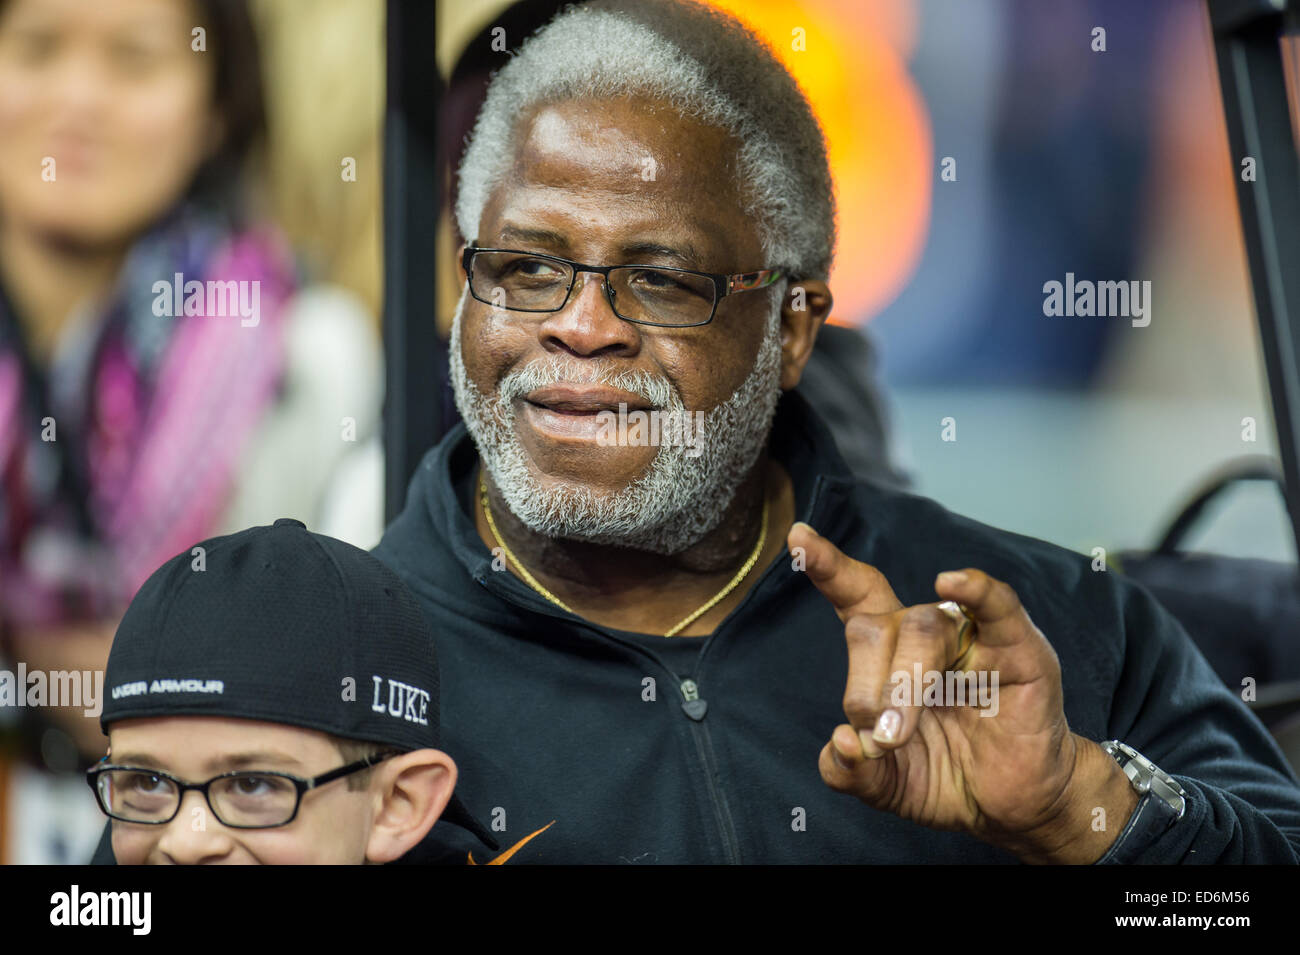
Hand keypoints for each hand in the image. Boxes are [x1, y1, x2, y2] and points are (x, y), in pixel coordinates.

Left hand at [787, 522, 1137, 862]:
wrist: (1013, 805)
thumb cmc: (947, 775)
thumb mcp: (885, 784)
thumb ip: (850, 770)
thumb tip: (841, 744)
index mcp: (888, 652)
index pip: (855, 595)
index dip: (828, 566)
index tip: (798, 540)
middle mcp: (925, 633)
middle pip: (876, 626)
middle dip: (867, 689)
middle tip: (880, 737)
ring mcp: (973, 636)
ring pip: (923, 628)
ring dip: (904, 684)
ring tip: (899, 733)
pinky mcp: (1020, 648)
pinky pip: (997, 605)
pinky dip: (976, 589)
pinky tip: (953, 582)